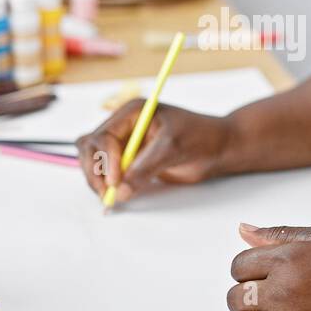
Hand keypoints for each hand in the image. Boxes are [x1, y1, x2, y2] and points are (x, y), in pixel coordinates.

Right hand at [75, 101, 231, 203]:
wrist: (219, 148)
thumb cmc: (201, 137)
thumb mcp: (172, 148)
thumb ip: (145, 168)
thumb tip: (119, 191)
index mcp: (132, 112)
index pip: (104, 135)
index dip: (105, 159)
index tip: (115, 181)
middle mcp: (125, 126)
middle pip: (91, 147)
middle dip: (94, 170)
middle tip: (105, 194)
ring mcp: (126, 144)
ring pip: (95, 160)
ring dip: (97, 179)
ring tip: (109, 197)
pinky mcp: (131, 161)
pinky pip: (109, 172)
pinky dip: (107, 185)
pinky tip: (113, 197)